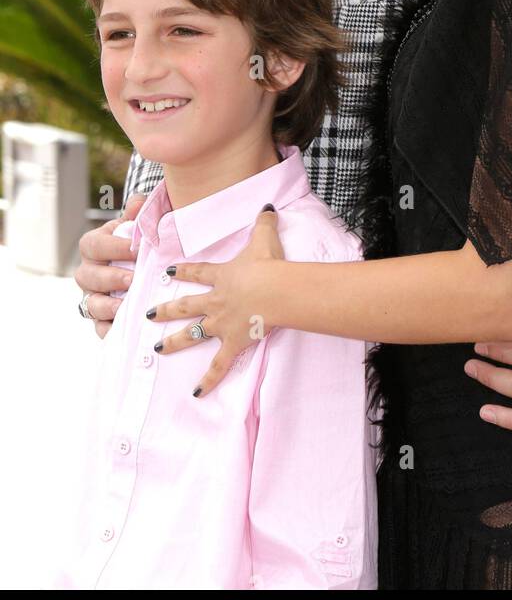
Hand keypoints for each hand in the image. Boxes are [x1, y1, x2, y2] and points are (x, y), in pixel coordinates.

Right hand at [74, 192, 145, 339]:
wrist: (143, 262)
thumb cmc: (139, 239)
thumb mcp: (139, 222)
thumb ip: (139, 210)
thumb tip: (138, 203)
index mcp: (94, 245)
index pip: (94, 245)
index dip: (113, 247)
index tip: (137, 249)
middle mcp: (88, 272)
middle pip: (86, 276)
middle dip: (109, 278)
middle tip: (132, 279)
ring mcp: (93, 296)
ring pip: (89, 304)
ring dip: (107, 306)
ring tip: (125, 306)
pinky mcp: (101, 318)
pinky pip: (99, 328)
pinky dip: (109, 330)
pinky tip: (124, 330)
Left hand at [145, 206, 284, 397]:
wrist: (274, 289)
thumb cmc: (269, 264)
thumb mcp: (265, 238)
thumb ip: (263, 222)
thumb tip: (267, 206)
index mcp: (222, 276)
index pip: (197, 273)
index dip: (182, 273)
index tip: (167, 273)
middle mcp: (216, 301)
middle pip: (186, 306)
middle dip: (166, 310)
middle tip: (149, 314)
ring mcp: (222, 323)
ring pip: (193, 334)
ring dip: (175, 342)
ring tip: (158, 349)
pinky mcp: (234, 342)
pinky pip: (219, 365)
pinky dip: (209, 380)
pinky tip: (197, 392)